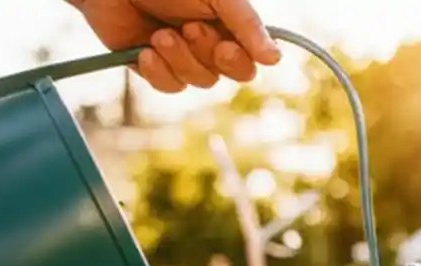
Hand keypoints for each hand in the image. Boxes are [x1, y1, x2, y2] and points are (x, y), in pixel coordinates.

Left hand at [72, 0, 281, 92]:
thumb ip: (247, 24)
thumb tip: (275, 59)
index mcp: (228, 24)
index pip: (249, 61)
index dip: (239, 61)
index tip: (225, 45)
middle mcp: (209, 42)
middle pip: (225, 75)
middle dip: (205, 54)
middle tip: (187, 27)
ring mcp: (182, 55)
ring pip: (198, 82)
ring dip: (179, 59)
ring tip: (160, 35)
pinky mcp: (153, 66)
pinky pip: (169, 87)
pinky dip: (158, 71)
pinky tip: (145, 51)